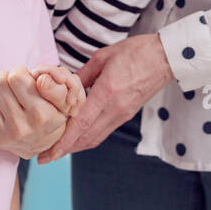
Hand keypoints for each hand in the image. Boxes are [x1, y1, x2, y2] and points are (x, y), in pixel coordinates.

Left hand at [0, 67, 69, 158]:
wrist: (39, 144)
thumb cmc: (49, 115)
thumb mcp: (62, 102)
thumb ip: (54, 87)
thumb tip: (39, 77)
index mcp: (40, 115)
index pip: (16, 78)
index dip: (18, 71)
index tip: (21, 75)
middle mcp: (21, 127)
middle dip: (3, 76)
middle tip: (8, 80)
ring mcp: (3, 135)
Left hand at [38, 33, 173, 162]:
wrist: (165, 57)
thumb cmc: (136, 52)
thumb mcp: (103, 57)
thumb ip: (82, 74)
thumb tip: (65, 87)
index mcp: (107, 92)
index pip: (82, 124)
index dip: (64, 142)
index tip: (48, 154)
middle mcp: (115, 109)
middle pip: (86, 137)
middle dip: (65, 150)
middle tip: (45, 157)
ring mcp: (123, 114)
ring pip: (95, 138)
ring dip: (76, 146)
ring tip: (58, 150)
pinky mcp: (127, 114)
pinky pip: (104, 131)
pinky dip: (88, 137)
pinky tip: (78, 137)